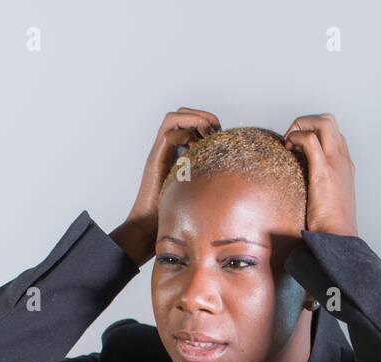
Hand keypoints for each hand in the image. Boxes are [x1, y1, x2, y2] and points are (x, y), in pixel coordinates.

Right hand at [111, 107, 220, 266]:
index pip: (189, 124)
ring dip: (194, 118)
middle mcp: (166, 150)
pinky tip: (196, 144)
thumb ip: (208, 179)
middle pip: (180, 115)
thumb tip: (232, 176)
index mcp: (176, 154)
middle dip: (201, 116)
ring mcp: (159, 153)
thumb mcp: (198, 191)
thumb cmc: (173, 214)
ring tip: (207, 131)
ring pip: (173, 118)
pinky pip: (168, 133)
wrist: (149, 227)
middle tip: (216, 129)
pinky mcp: (155, 159)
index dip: (206, 122)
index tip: (221, 133)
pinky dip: (185, 130)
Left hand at [282, 113, 357, 236]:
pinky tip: (288, 149)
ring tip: (288, 143)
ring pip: (324, 122)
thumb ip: (319, 188)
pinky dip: (296, 137)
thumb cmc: (331, 225)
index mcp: (346, 165)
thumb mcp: (328, 200)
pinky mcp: (324, 171)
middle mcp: (344, 159)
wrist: (338, 237)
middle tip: (291, 140)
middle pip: (329, 121)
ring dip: (301, 125)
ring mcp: (336, 163)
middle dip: (306, 122)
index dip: (313, 133)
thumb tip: (301, 188)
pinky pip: (310, 140)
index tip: (297, 148)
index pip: (333, 134)